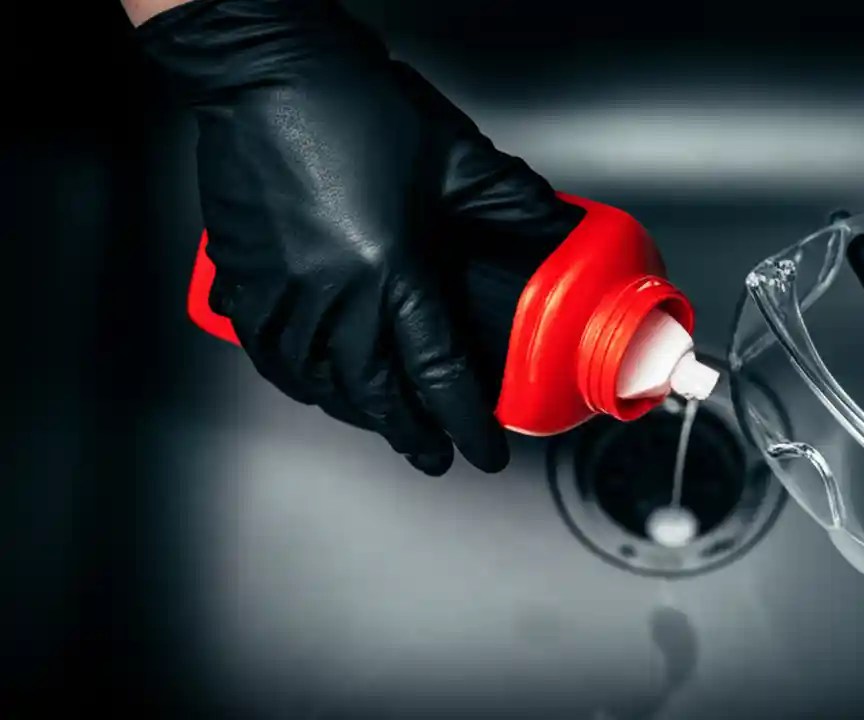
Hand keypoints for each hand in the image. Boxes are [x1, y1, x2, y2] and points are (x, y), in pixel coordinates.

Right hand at [138, 0, 579, 474]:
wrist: (268, 71)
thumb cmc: (353, 104)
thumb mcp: (453, 155)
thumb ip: (511, 202)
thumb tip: (556, 228)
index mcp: (390, 270)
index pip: (437, 372)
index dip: (464, 422)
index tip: (480, 452)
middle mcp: (330, 293)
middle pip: (372, 393)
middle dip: (407, 434)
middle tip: (430, 454)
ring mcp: (278, 288)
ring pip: (314, 381)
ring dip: (352, 411)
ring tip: (377, 422)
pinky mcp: (242, 273)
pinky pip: (263, 349)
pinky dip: (293, 376)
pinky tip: (309, 380)